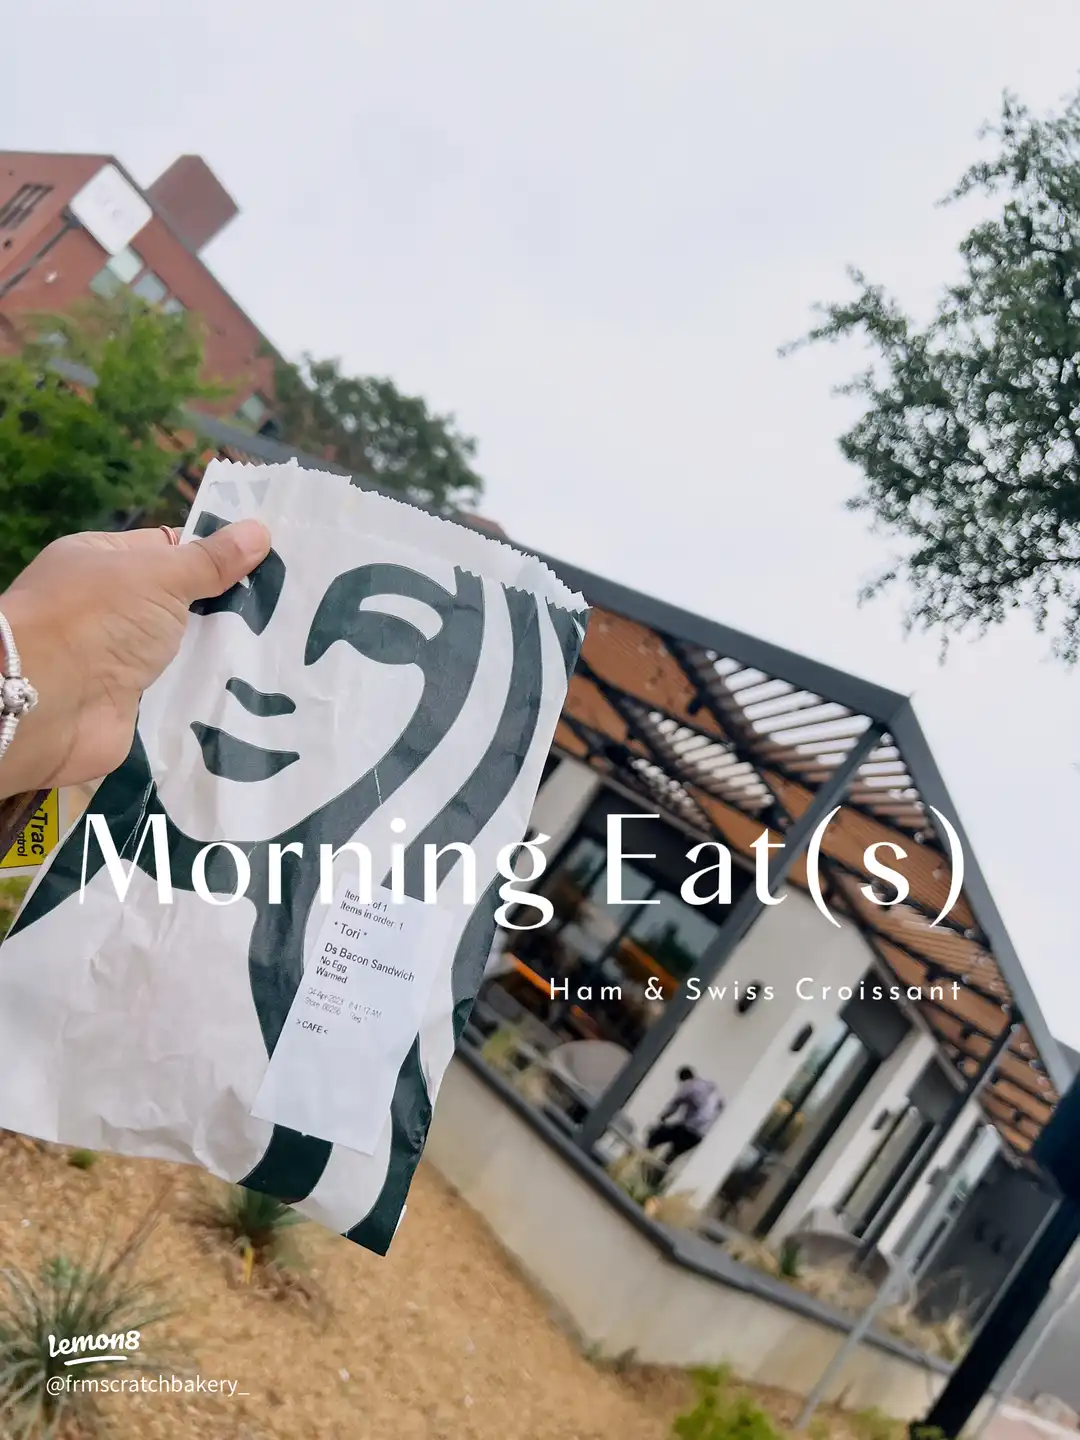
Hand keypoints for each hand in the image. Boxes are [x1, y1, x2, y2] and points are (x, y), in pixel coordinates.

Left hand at [0, 521, 270, 797]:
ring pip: (185, 648)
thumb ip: (210, 560)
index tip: (270, 559)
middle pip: (182, 601)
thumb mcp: (160, 575)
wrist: (48, 705)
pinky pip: (182, 690)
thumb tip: (258, 531)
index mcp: (103, 560)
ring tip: (286, 645)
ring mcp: (120, 656)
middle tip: (291, 604)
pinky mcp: (135, 702)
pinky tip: (257, 685)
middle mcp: (109, 606)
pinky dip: (210, 690)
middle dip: (228, 605)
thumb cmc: (97, 619)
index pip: (169, 548)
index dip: (216, 552)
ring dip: (223, 650)